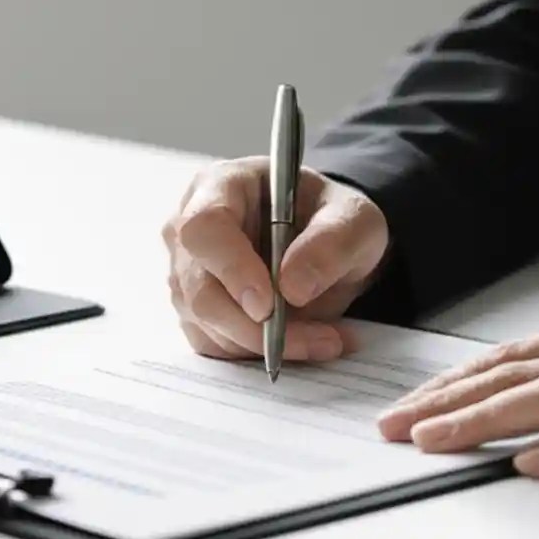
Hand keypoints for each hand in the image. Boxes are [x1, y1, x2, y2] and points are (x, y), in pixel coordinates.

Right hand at [162, 157, 389, 361]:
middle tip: (316, 338)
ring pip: (204, 323)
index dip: (230, 268)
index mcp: (221, 186)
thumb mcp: (353, 218)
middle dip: (253, 325)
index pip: (204, 227)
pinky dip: (254, 353)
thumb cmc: (328, 217)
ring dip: (263, 343)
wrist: (322, 242)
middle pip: (197, 287)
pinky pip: (211, 343)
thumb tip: (293, 287)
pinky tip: (295, 341)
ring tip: (323, 338)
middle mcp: (189, 228)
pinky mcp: (193, 308)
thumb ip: (330, 243)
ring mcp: (186, 271)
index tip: (267, 306)